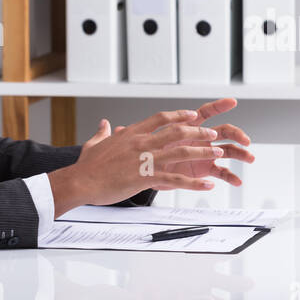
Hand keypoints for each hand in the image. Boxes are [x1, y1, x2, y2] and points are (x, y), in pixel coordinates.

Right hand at [48, 109, 227, 211]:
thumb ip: (103, 133)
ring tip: (218, 152)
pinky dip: (194, 183)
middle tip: (212, 133)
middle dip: (198, 131)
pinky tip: (206, 185)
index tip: (192, 115)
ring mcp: (146, 159)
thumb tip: (104, 124)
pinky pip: (176, 179)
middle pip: (177, 132)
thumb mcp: (95, 144)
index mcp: (132, 133)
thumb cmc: (87, 166)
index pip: (161, 119)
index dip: (179, 115)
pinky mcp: (146, 177)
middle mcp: (142, 142)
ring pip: (182, 152)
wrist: (81, 181)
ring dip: (203, 152)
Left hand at [157, 97, 254, 186]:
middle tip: (246, 140)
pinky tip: (237, 181)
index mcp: (191, 126)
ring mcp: (205, 154)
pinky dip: (231, 177)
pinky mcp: (205, 169)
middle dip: (237, 134)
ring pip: (228, 151)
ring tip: (250, 158)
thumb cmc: (152, 151)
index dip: (219, 105)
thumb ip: (164, 130)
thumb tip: (150, 123)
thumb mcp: (155, 139)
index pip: (207, 112)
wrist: (150, 171)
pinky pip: (222, 172)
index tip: (232, 101)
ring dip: (241, 154)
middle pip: (224, 131)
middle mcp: (201, 138)